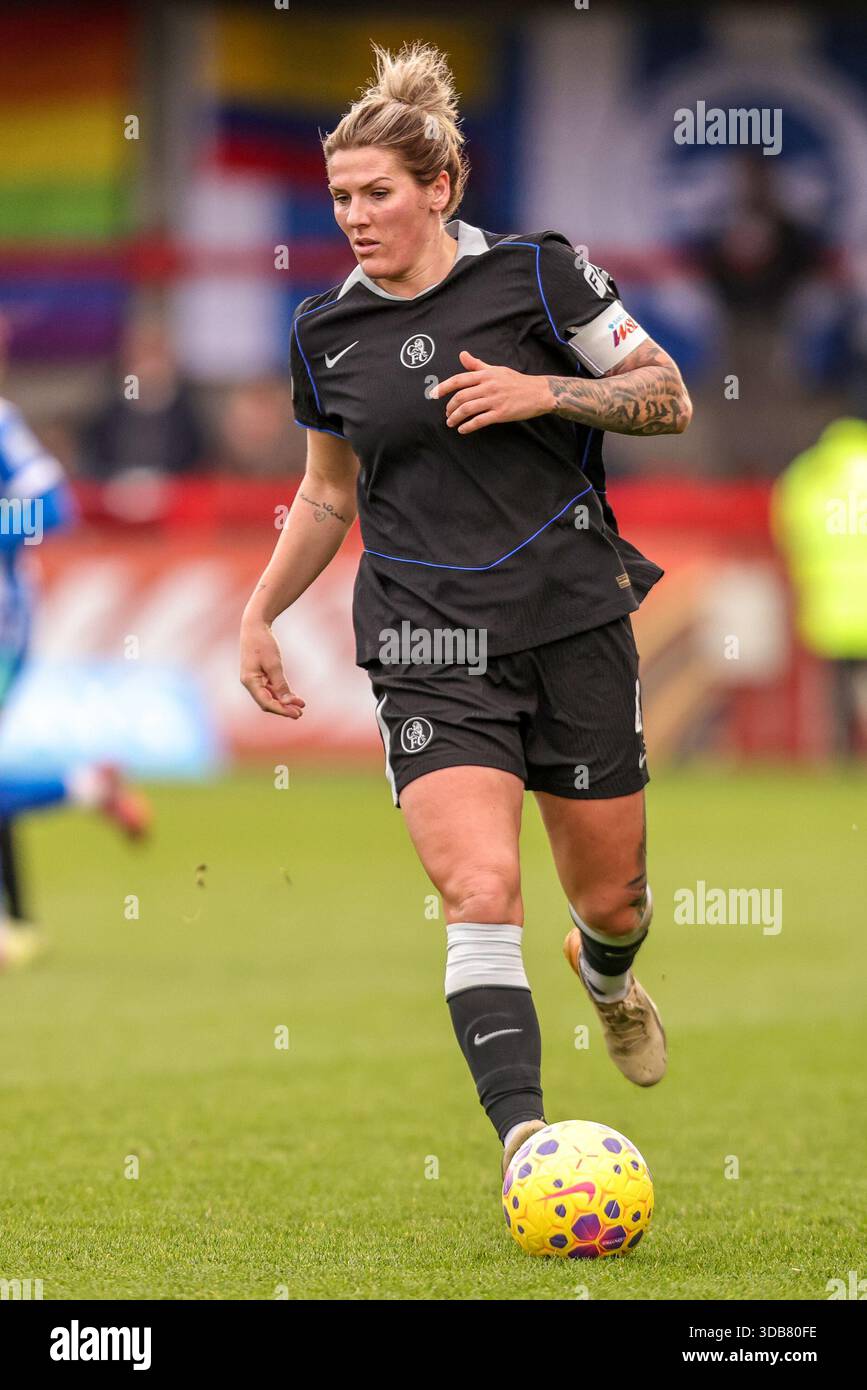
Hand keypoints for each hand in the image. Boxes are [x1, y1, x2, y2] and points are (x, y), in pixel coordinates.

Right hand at [240, 615, 304, 717]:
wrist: (254, 626)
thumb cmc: (263, 643)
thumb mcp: (274, 664)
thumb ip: (280, 684)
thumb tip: (288, 702)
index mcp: (250, 681)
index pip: (266, 702)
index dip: (282, 710)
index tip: (296, 714)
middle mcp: (250, 683)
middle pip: (267, 703)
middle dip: (283, 709)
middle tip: (300, 713)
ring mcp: (254, 680)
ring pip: (269, 697)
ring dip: (283, 702)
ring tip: (299, 707)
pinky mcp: (259, 675)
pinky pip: (270, 689)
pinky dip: (281, 694)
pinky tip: (292, 697)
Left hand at [432, 350, 551, 433]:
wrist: (538, 392)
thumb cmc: (516, 381)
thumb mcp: (496, 370)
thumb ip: (477, 365)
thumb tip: (462, 355)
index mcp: (486, 375)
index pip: (459, 379)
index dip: (443, 387)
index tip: (433, 394)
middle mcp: (488, 386)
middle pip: (461, 396)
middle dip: (450, 407)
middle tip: (447, 413)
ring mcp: (494, 400)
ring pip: (468, 409)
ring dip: (455, 417)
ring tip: (451, 422)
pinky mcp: (501, 413)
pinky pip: (480, 421)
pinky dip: (468, 426)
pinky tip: (462, 429)